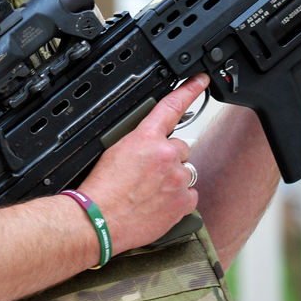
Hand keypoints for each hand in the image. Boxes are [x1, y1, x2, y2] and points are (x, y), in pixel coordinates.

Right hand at [78, 75, 206, 254]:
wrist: (100, 220)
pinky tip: (159, 203)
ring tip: (151, 191)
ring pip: (186, 171)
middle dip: (169, 157)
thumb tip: (151, 144)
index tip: (201, 80)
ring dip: (174, 178)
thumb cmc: (101, 189)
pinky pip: (190, 194)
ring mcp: (178, 179)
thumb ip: (139, 143)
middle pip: (181, 147)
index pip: (171, 107)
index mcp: (145, 139)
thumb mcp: (114, 152)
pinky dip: (178, 198)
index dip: (189, 90)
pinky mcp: (184, 202)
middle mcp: (166, 155)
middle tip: (149, 173)